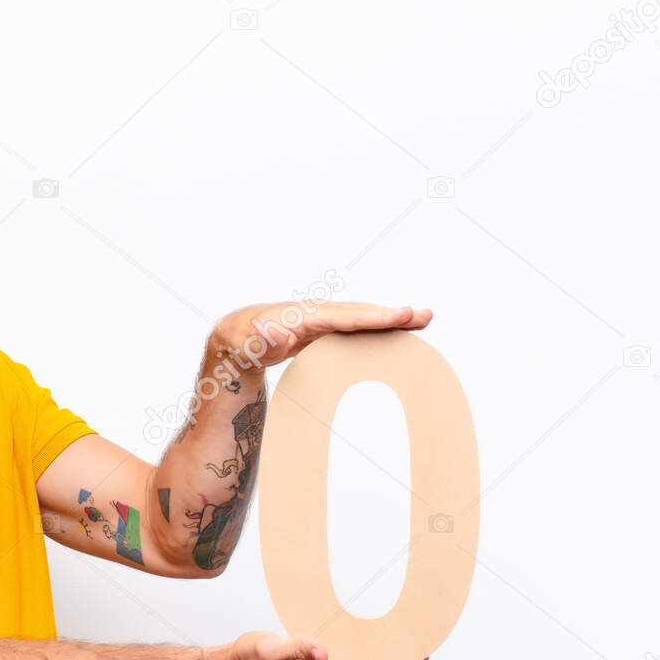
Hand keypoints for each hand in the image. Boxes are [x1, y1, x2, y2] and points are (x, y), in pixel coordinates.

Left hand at [210, 303, 432, 369]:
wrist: (235, 339)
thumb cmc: (242, 344)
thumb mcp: (247, 346)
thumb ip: (262, 340)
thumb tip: (273, 330)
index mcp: (301, 316)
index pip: (344, 317)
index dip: (373, 317)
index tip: (401, 315)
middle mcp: (315, 313)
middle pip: (359, 313)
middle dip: (391, 314)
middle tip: (424, 315)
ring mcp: (320, 320)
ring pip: (360, 318)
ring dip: (389, 319)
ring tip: (422, 320)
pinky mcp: (322, 331)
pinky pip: (354, 329)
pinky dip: (375, 329)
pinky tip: (396, 334)